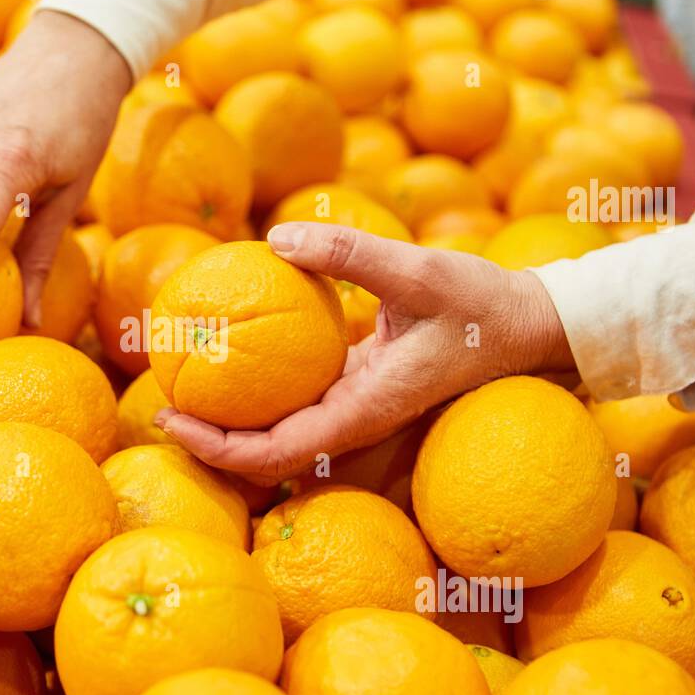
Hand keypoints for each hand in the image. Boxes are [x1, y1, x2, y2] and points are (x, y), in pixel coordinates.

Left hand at [155, 222, 576, 480]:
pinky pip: (302, 400)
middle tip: (159, 404)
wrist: (536, 327)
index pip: (273, 455)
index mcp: (362, 411)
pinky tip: (239, 351)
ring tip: (186, 382)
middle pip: (266, 457)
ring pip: (282, 433)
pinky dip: (264, 388)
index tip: (170, 421)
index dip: (216, 448)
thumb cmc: (485, 305)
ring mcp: (358, 407)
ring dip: (233, 420)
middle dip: (210, 441)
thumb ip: (350, 252)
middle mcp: (354, 421)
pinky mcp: (363, 385)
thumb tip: (276, 237)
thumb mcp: (419, 271)